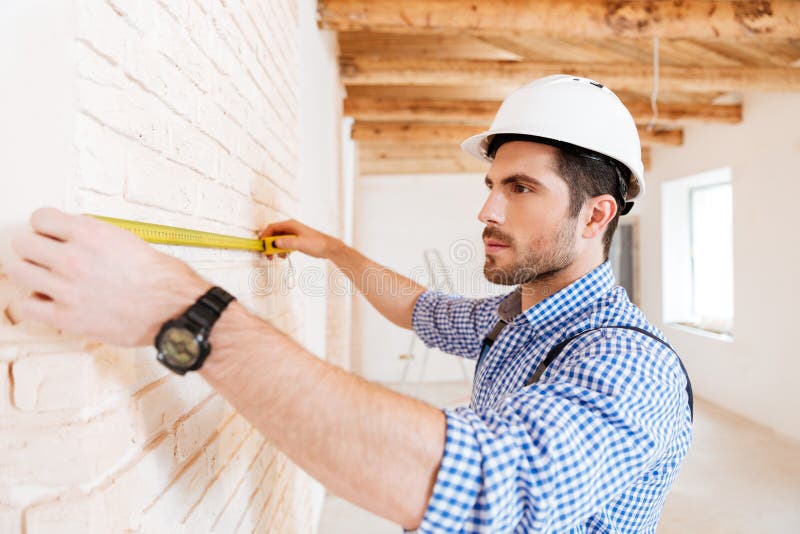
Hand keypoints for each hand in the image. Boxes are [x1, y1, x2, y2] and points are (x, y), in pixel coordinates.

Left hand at [6, 207, 209, 346]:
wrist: (173, 308)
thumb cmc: (161, 278)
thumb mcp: (127, 241)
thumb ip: (94, 239)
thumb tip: (74, 240)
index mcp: (89, 233)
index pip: (40, 218)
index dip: (46, 226)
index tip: (51, 233)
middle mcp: (73, 258)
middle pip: (22, 243)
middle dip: (33, 247)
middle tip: (44, 255)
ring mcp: (66, 288)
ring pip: (17, 271)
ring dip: (29, 271)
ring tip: (43, 276)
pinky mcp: (67, 316)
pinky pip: (28, 305)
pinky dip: (35, 302)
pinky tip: (50, 300)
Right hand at [258, 219, 340, 259]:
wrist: (328, 248)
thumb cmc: (317, 243)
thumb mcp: (301, 243)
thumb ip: (288, 243)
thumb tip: (275, 243)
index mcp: (290, 225)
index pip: (272, 228)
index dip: (265, 236)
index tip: (261, 245)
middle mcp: (290, 228)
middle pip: (273, 235)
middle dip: (269, 245)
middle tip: (268, 255)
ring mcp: (292, 235)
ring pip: (278, 241)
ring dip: (275, 249)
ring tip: (277, 257)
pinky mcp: (295, 241)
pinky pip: (284, 245)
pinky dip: (282, 250)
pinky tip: (285, 256)